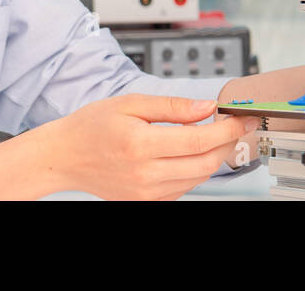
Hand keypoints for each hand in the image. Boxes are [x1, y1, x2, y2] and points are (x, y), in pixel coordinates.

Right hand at [43, 94, 258, 199]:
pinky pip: (182, 189)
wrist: (64, 157)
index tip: (240, 118)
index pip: (200, 140)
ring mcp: (146, 193)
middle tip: (232, 126)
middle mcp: (145, 174)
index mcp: (141, 144)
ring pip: (198, 179)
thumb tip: (206, 107)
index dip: (227, 129)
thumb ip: (172, 106)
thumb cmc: (91, 126)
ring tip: (208, 136)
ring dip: (211, 157)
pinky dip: (192, 171)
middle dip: (226, 143)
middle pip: (205, 163)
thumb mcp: (130, 103)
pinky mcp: (145, 202)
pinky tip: (185, 154)